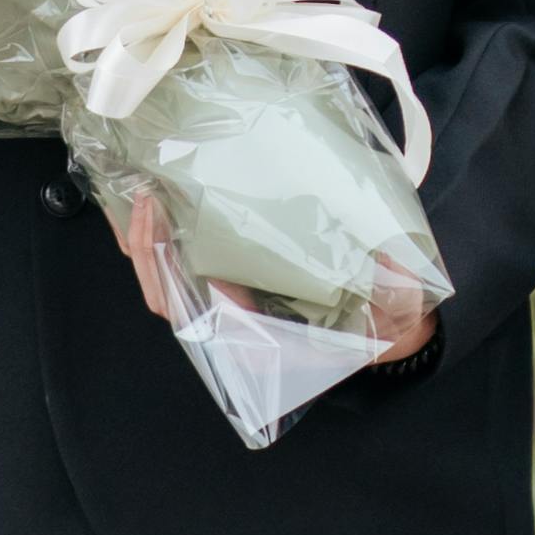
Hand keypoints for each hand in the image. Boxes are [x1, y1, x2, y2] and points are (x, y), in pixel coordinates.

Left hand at [110, 179, 437, 363]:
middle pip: (166, 296)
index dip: (178, 273)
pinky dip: (160, 240)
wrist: (380, 331)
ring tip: (140, 190)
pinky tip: (156, 202)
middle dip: (147, 248)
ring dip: (146, 243)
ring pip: (164, 284)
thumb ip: (394, 291)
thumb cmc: (377, 326)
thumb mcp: (392, 311)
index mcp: (260, 344)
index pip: (200, 313)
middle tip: (146, 194)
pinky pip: (178, 269)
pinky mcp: (224, 288)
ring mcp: (222, 310)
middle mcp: (231, 332)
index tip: (173, 227)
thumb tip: (394, 259)